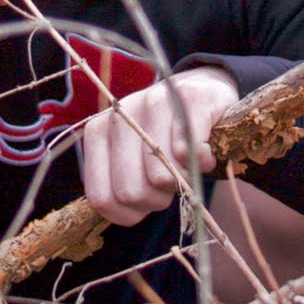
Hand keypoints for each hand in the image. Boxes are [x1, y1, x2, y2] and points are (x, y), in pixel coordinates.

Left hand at [81, 66, 239, 225]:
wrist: (204, 89)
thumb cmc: (165, 135)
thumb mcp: (132, 158)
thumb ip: (121, 184)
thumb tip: (127, 211)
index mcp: (98, 132)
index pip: (101, 198)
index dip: (129, 214)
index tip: (146, 204)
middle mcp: (121, 113)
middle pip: (131, 192)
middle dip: (157, 200)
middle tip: (170, 184)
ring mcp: (156, 101)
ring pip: (161, 177)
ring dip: (182, 182)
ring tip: (186, 165)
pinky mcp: (191, 98)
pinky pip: (192, 152)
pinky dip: (204, 162)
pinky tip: (205, 152)